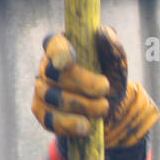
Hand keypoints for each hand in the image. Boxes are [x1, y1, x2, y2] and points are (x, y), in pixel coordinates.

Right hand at [32, 26, 158, 146]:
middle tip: (105, 89)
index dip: (59, 52)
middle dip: (81, 83)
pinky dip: (68, 124)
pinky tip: (85, 127)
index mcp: (64, 47)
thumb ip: (112, 46)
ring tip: (102, 109)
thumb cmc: (111, 77)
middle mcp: (47, 66)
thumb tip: (101, 32)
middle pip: (53, 73)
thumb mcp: (117, 63)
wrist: (110, 109)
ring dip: (80, 105)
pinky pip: (49, 119)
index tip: (70, 61)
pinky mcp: (42, 111)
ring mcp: (42, 89)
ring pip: (51, 97)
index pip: (53, 44)